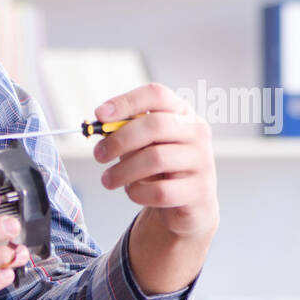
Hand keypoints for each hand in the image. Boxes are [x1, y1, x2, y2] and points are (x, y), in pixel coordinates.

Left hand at [93, 82, 217, 240]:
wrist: (182, 204)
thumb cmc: (157, 168)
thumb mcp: (141, 145)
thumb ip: (124, 132)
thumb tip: (99, 125)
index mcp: (181, 112)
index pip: (156, 95)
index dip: (126, 102)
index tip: (100, 115)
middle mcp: (196, 131)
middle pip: (155, 125)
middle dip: (119, 140)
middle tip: (98, 155)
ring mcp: (201, 160)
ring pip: (155, 159)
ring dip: (122, 171)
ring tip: (109, 179)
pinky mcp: (199, 190)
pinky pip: (160, 190)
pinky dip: (138, 193)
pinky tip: (134, 192)